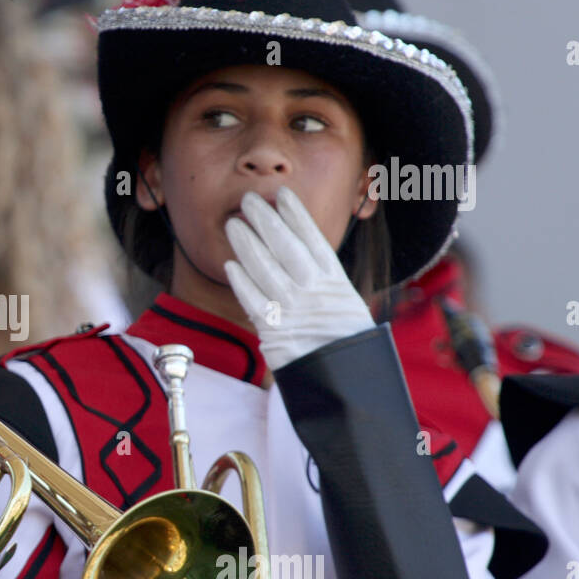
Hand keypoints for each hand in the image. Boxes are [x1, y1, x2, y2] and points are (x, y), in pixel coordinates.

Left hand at [224, 187, 374, 369]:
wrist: (347, 384)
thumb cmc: (345, 345)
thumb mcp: (346, 306)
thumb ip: (323, 282)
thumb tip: (303, 256)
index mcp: (336, 282)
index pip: (313, 239)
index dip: (296, 214)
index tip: (282, 194)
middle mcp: (314, 291)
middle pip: (285, 246)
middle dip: (265, 219)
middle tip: (248, 200)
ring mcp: (293, 309)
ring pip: (264, 268)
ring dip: (246, 244)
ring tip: (233, 224)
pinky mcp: (274, 331)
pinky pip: (253, 301)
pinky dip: (241, 282)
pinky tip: (230, 264)